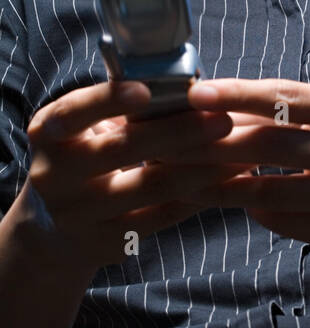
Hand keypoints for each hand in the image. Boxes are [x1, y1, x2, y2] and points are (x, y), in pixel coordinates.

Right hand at [22, 79, 240, 275]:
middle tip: (224, 119)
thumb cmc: (83, 157)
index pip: (75, 112)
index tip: (148, 89)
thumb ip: (119, 108)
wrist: (53, 230)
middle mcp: (55, 175)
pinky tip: (232, 180)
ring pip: (151, 187)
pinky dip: (202, 195)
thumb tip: (183, 84)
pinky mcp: (109, 242)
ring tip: (243, 152)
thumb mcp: (83, 129)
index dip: (110, 100)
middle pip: (122, 150)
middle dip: (179, 132)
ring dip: (204, 167)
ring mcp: (79, 214)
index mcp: (48, 133)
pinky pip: (165, 215)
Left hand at [171, 78, 309, 256]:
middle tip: (167, 142)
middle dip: (215, 144)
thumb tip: (214, 102)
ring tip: (181, 177)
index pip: (290, 98)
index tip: (196, 93)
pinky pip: (286, 223)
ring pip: (272, 193)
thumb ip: (291, 107)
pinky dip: (254, 210)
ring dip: (220, 186)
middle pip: (274, 147)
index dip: (239, 95)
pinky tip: (234, 199)